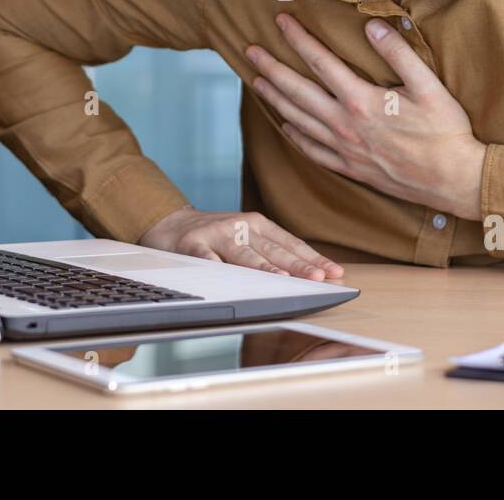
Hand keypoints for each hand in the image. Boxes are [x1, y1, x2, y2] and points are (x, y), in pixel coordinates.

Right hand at [139, 206, 344, 280]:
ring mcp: (217, 234)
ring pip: (245, 255)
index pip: (291, 243)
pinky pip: (209, 260)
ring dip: (265, 268)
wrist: (170, 223)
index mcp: (257, 223)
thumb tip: (307, 272)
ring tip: (284, 280)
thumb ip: (270, 251)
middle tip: (319, 277)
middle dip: (298, 265)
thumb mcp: (245, 236)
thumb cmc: (215, 236)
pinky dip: (222, 270)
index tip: (334, 272)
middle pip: (273, 250)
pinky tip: (235, 280)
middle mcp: (240, 226)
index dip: (313, 258)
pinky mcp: (193, 245)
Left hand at [245, 13, 486, 220]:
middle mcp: (345, 125)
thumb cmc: (446, 131)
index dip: (298, 39)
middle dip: (271, 68)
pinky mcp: (350, 168)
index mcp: (361, 100)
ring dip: (275, 99)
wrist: (454, 180)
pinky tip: (285, 127)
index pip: (320, 62)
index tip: (280, 21)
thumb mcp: (428, 86)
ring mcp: (345, 149)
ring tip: (256, 82)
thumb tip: (370, 26)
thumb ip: (398, 54)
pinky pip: (313, 151)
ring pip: (298, 120)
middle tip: (250, 51)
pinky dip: (295, 136)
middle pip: (297, 91)